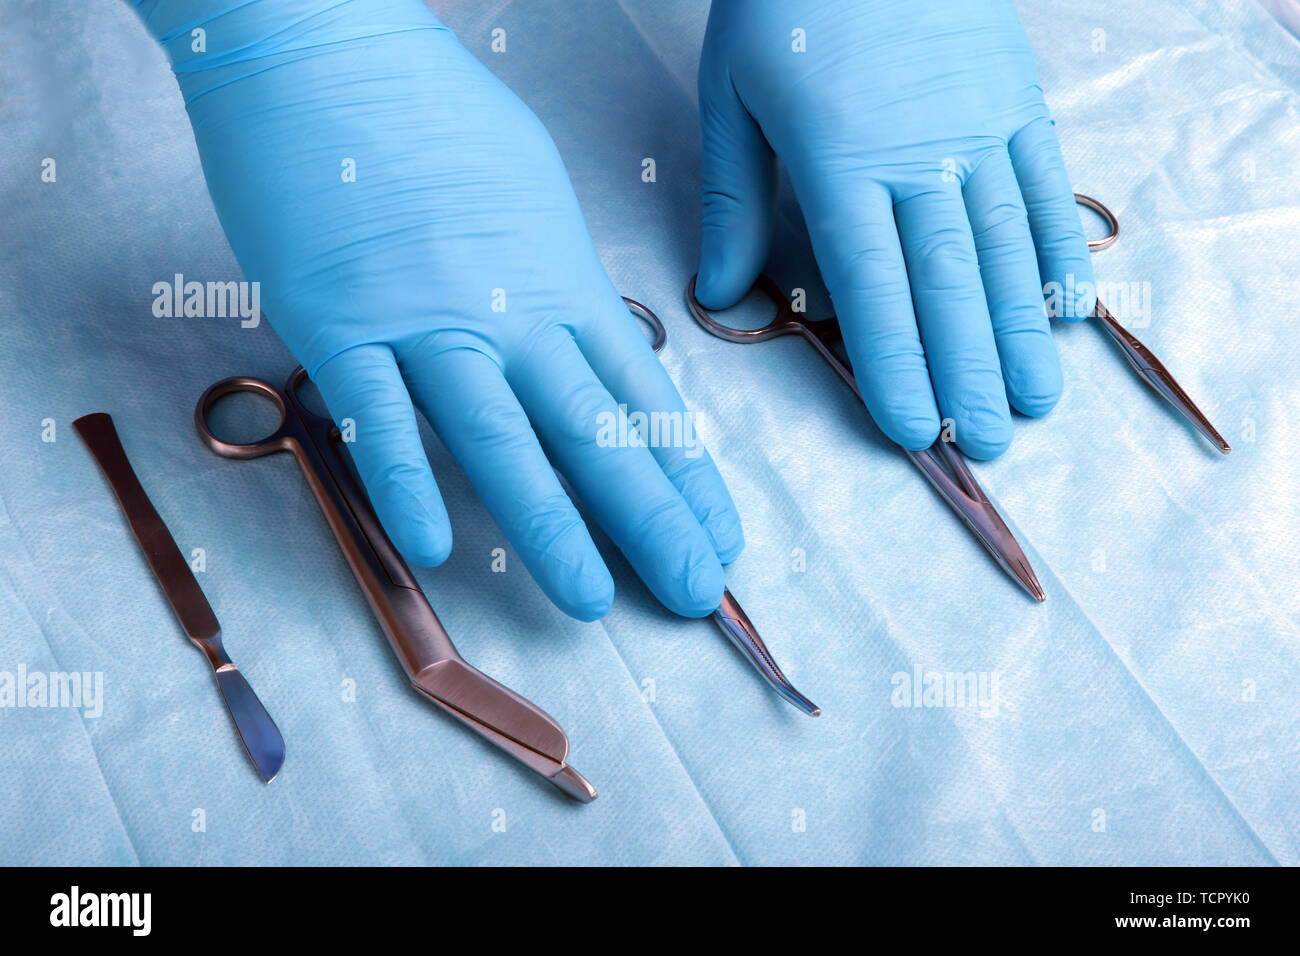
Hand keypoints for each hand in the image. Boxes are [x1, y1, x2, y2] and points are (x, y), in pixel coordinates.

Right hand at [140, 0, 741, 618]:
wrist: (328, 49)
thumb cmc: (433, 113)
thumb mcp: (533, 195)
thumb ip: (561, 283)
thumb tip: (590, 337)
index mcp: (562, 284)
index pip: (642, 398)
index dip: (687, 476)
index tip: (722, 538)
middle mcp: (510, 313)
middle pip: (596, 431)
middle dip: (652, 521)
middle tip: (695, 593)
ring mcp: (425, 320)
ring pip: (501, 439)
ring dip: (551, 526)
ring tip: (591, 599)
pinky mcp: (339, 323)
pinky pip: (377, 416)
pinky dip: (406, 481)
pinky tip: (434, 546)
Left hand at [696, 0, 1095, 458]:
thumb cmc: (786, 1)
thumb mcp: (732, 96)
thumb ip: (731, 201)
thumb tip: (719, 297)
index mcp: (842, 163)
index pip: (873, 286)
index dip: (897, 363)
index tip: (914, 430)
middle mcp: (922, 157)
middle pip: (951, 282)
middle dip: (970, 369)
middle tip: (990, 445)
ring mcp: (982, 128)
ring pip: (1009, 246)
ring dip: (1024, 330)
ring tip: (1038, 402)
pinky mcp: (1019, 100)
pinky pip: (1048, 188)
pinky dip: (1060, 252)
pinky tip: (1070, 311)